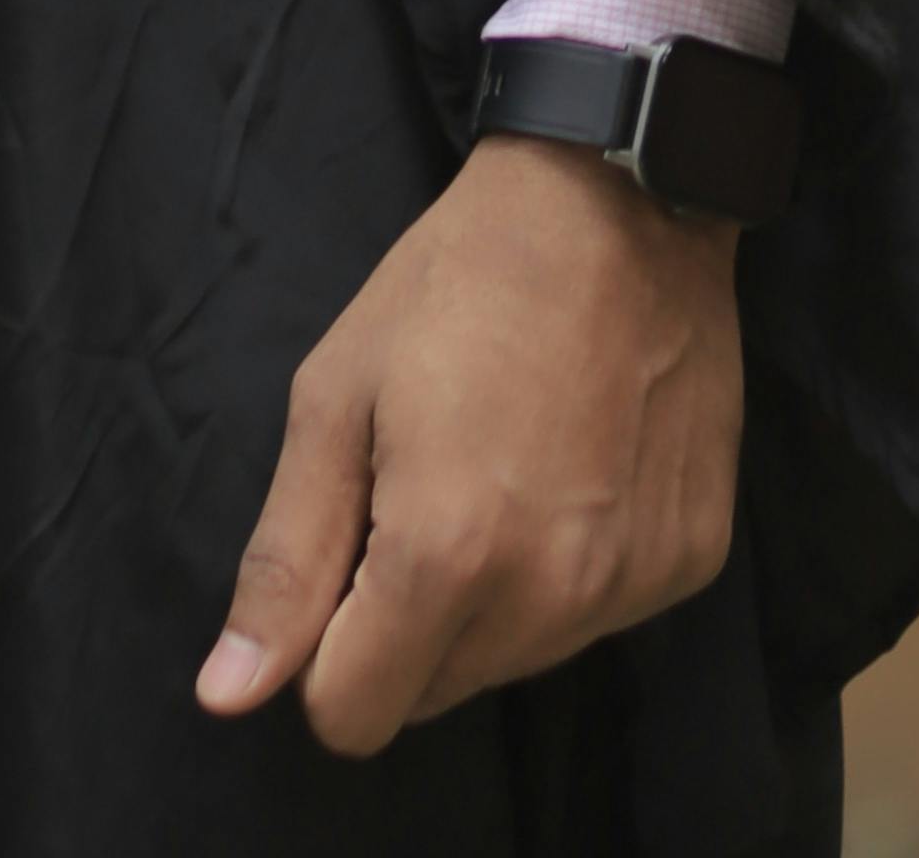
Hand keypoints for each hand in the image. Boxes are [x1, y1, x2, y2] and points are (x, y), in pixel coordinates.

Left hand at [197, 135, 743, 751]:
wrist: (620, 201)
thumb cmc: (458, 283)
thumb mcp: (337, 396)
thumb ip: (286, 560)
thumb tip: (228, 697)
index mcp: (446, 555)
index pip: (353, 717)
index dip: (326, 651)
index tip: (346, 559)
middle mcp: (548, 596)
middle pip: (432, 695)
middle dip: (405, 624)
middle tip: (424, 489)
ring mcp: (630, 586)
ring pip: (515, 663)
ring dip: (489, 601)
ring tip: (500, 467)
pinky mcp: (690, 564)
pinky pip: (597, 619)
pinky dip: (571, 571)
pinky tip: (572, 468)